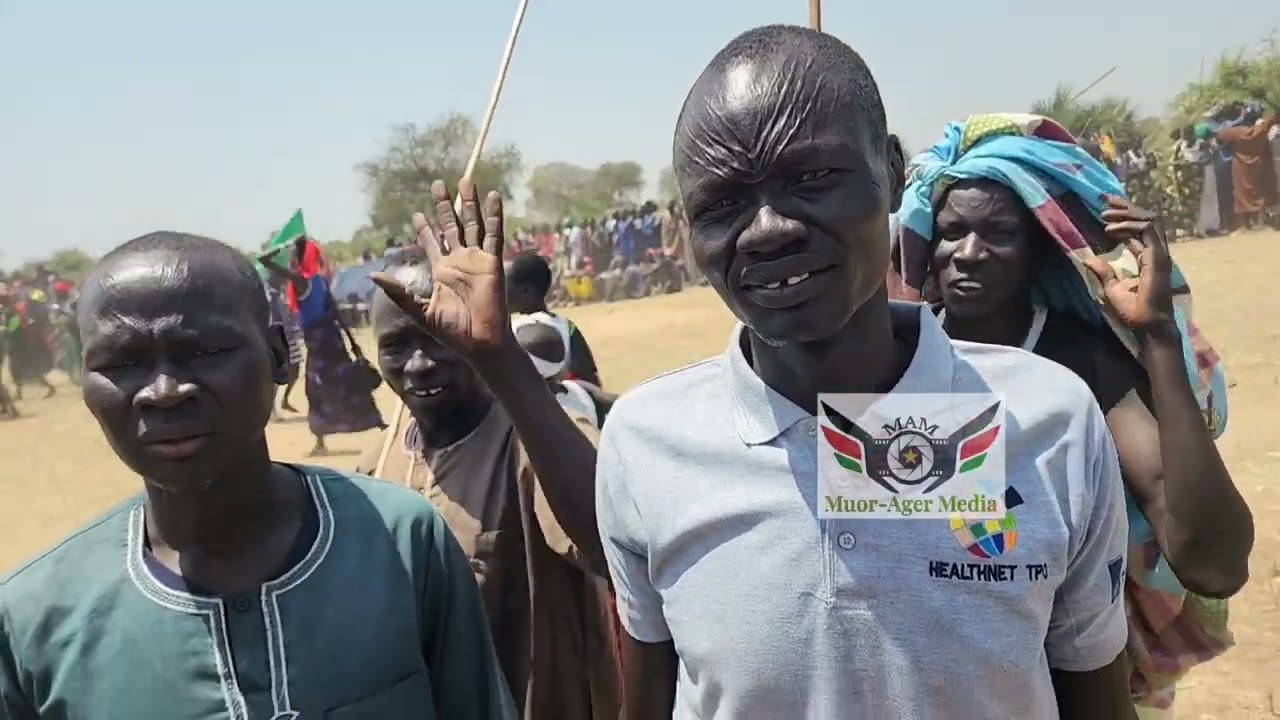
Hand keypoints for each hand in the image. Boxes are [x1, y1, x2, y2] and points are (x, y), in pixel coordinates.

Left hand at [369, 178, 512, 359]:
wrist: (479, 342)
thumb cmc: (452, 331)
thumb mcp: (419, 310)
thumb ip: (399, 292)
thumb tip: (375, 276)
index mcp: (442, 271)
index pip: (433, 242)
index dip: (425, 227)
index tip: (417, 213)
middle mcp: (460, 260)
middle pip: (452, 225)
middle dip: (445, 205)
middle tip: (439, 184)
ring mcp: (477, 259)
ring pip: (472, 224)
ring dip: (469, 203)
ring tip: (465, 180)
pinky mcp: (492, 261)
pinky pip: (494, 234)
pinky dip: (494, 215)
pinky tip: (492, 197)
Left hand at [1084, 194, 1176, 336]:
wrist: (1147, 324)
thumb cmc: (1133, 310)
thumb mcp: (1112, 288)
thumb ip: (1104, 272)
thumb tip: (1089, 260)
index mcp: (1147, 256)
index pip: (1139, 227)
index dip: (1124, 215)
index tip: (1104, 209)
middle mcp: (1156, 251)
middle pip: (1146, 218)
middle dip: (1126, 207)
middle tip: (1105, 200)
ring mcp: (1159, 253)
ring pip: (1149, 220)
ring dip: (1126, 213)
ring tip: (1104, 214)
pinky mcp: (1158, 257)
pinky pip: (1147, 231)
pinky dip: (1129, 226)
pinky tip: (1110, 229)